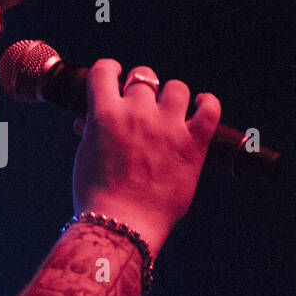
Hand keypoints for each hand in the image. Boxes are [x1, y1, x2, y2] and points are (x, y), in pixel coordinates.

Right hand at [71, 59, 220, 259]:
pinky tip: (201, 104)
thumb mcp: (85, 158)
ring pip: (176, 88)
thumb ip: (90, 132)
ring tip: (169, 109)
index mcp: (104, 114)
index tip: (114, 76)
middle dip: (141, 86)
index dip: (110, 70)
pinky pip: (210, 109)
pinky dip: (207, 102)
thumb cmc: (97, 197)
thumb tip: (86, 121)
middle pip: (143, 76)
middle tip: (141, 104)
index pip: (105, 70)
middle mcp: (136, 113)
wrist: (121, 225)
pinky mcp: (193, 145)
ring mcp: (167, 127)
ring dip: (171, 95)